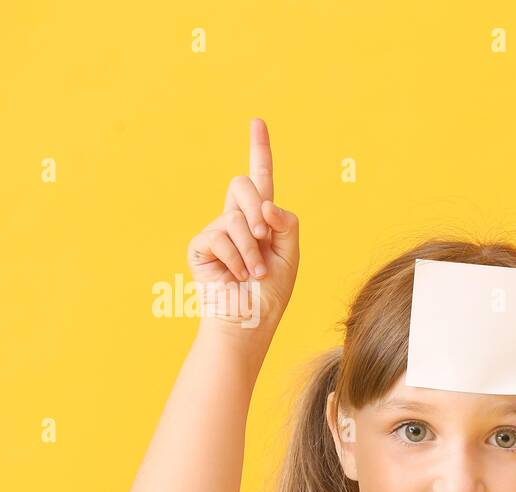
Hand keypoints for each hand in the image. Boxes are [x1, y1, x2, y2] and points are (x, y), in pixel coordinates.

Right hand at [186, 118, 299, 330]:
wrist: (250, 319)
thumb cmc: (271, 290)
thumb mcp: (290, 253)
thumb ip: (285, 222)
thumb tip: (265, 204)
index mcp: (261, 218)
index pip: (260, 178)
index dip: (259, 150)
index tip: (258, 122)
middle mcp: (236, 218)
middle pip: (244, 184)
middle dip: (258, 210)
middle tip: (265, 237)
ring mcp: (216, 230)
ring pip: (236, 217)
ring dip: (252, 250)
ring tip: (255, 273)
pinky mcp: (201, 245)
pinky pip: (220, 237)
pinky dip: (237, 260)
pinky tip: (238, 277)